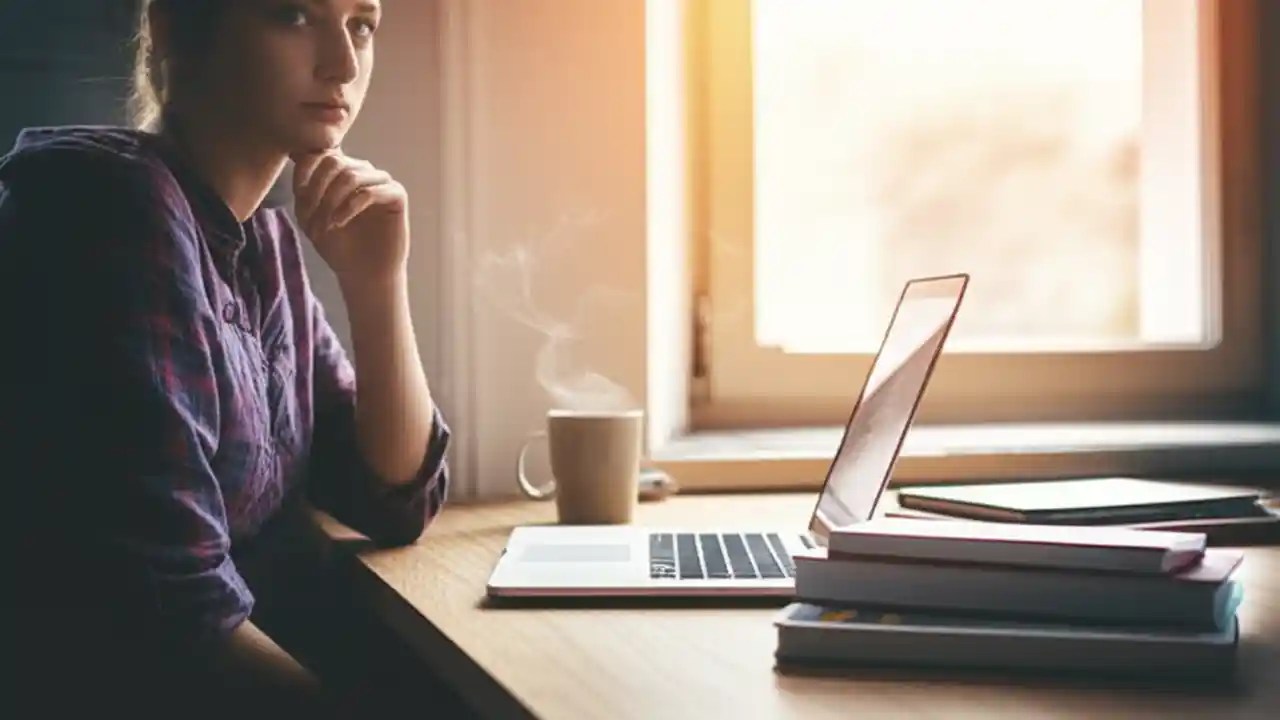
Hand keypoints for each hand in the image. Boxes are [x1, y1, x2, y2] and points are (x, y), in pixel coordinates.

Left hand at [291, 149, 409, 288]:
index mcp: (342, 171)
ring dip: (331, 201)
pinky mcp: (397, 196)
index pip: (320, 154)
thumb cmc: (336, 245)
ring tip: (326, 225)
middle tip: (310, 217)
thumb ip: (303, 186)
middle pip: (334, 161)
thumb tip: (297, 152)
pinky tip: (340, 223)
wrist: (362, 273)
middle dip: (317, 189)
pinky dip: (349, 207)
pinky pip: (370, 191)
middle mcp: (363, 171)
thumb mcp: (308, 215)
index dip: (304, 175)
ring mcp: (381, 181)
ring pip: (351, 175)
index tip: (301, 203)